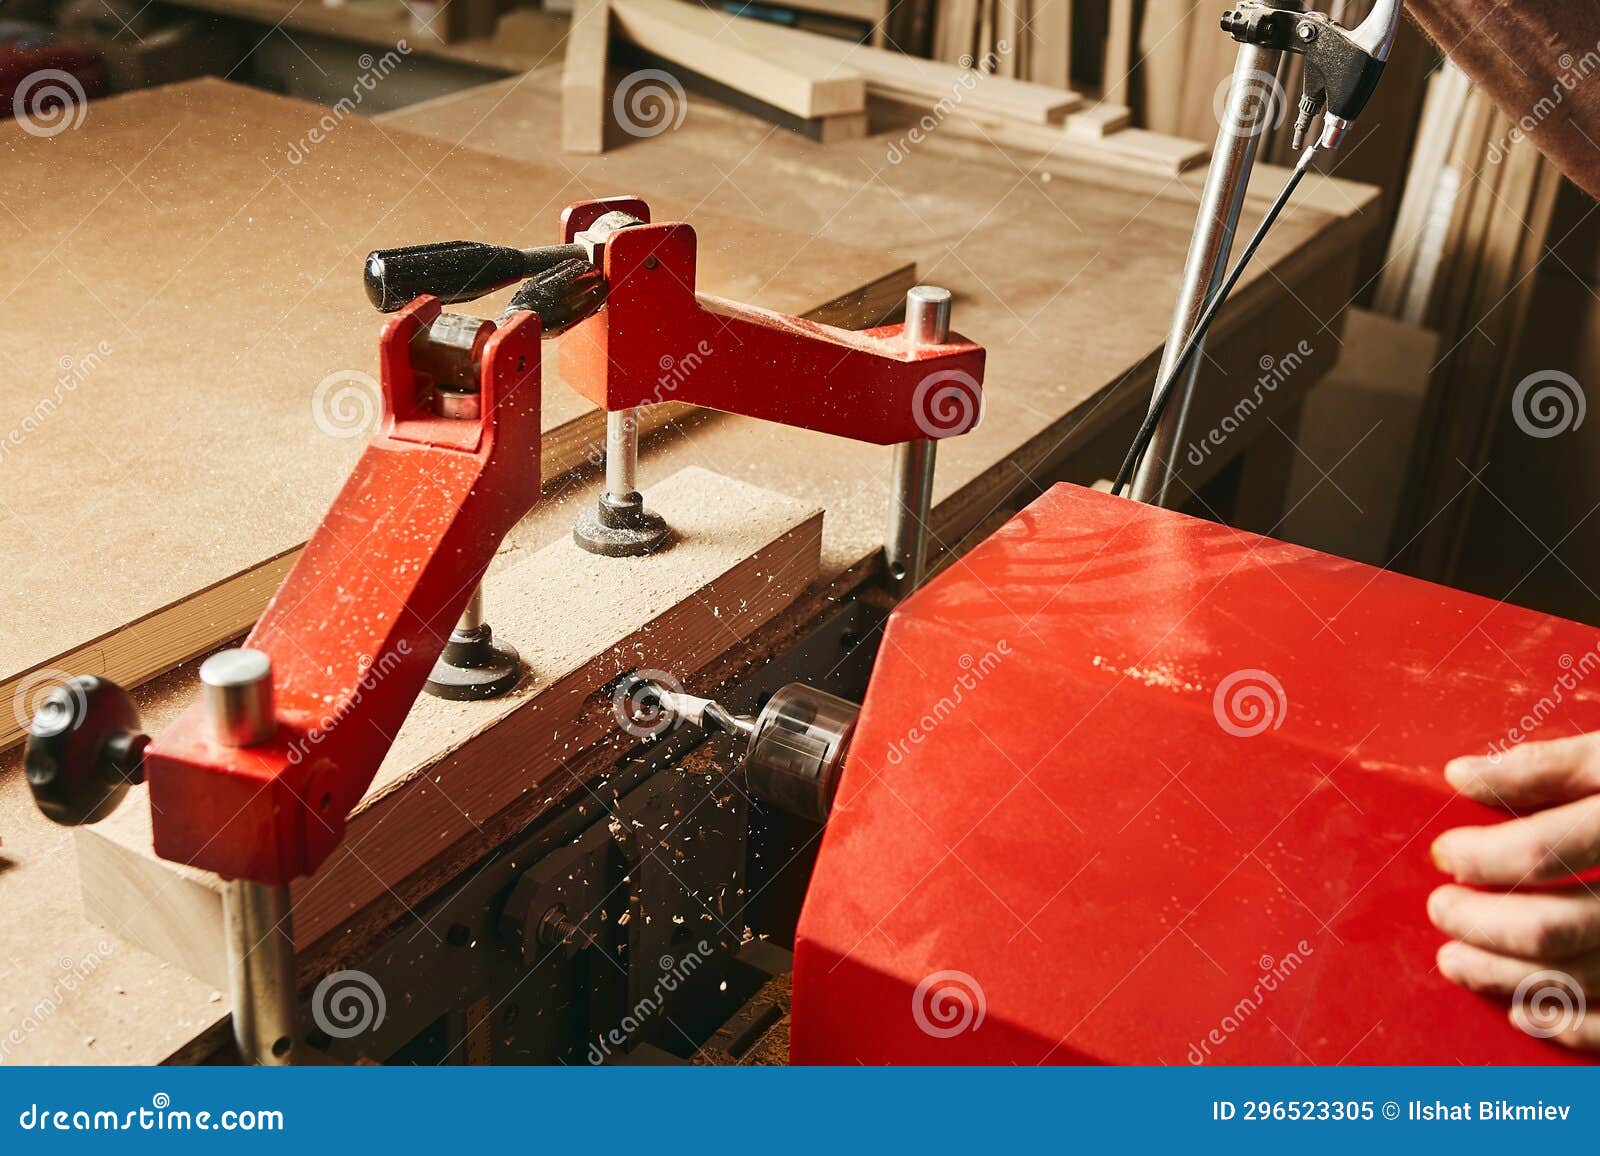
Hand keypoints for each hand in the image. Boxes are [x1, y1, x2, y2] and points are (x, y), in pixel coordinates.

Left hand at [1428, 733, 1599, 1051]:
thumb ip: (1548, 767)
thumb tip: (1461, 775)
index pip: (1541, 850)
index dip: (1478, 856)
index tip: (1445, 853)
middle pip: (1554, 927)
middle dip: (1479, 923)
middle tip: (1441, 909)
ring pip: (1582, 980)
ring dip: (1504, 976)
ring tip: (1457, 959)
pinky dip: (1569, 1024)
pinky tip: (1523, 1009)